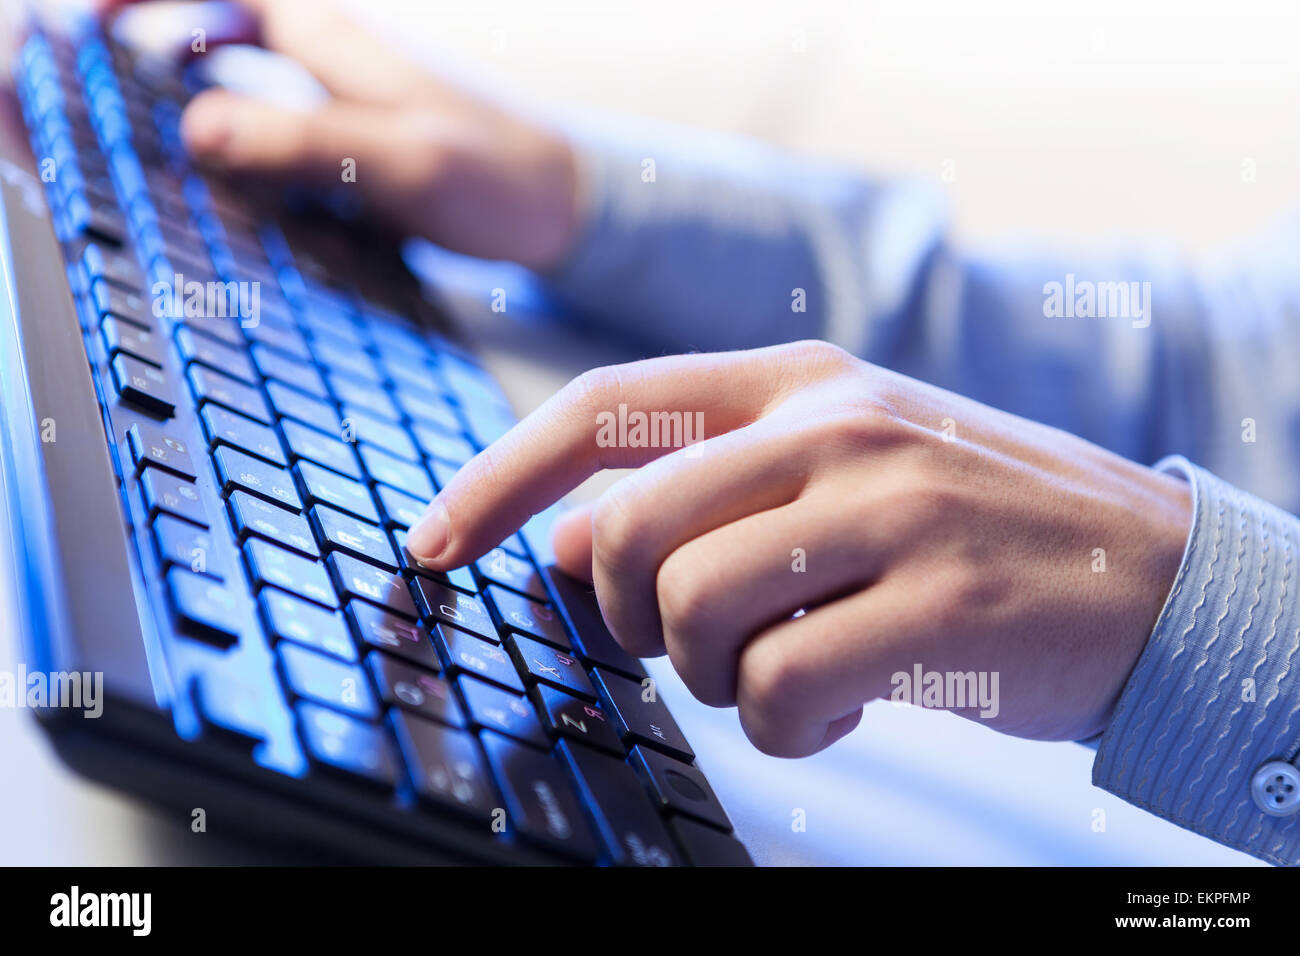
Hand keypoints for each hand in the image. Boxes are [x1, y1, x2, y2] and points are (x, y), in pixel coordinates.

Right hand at [97, 0, 580, 269]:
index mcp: (334, 43)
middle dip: (159, 29)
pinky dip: (242, 128)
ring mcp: (347, 100)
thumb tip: (197, 123)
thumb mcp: (396, 160)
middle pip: (226, 21)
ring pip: (250, 69)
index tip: (93, 15)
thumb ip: (302, 140)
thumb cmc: (497, 176)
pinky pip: (281, 118)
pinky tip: (231, 166)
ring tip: (146, 110)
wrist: (564, 208)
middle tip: (101, 60)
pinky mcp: (362, 143)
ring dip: (196, 78)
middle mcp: (335, 59)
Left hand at [408, 341, 1192, 756]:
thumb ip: (711, 490)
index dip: (500, 476)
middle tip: (681, 643)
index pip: (607, 409)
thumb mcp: (843, 470)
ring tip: (788, 670)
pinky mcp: (936, 603)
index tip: (434, 542)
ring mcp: (891, 509)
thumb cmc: (970, 524)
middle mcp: (838, 427)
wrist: (1150, 573)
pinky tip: (837, 707)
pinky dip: (783, 722)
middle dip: (624, 614)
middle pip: (628, 530)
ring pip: (692, 611)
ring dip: (714, 673)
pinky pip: (778, 686)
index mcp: (804, 383)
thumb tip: (569, 538)